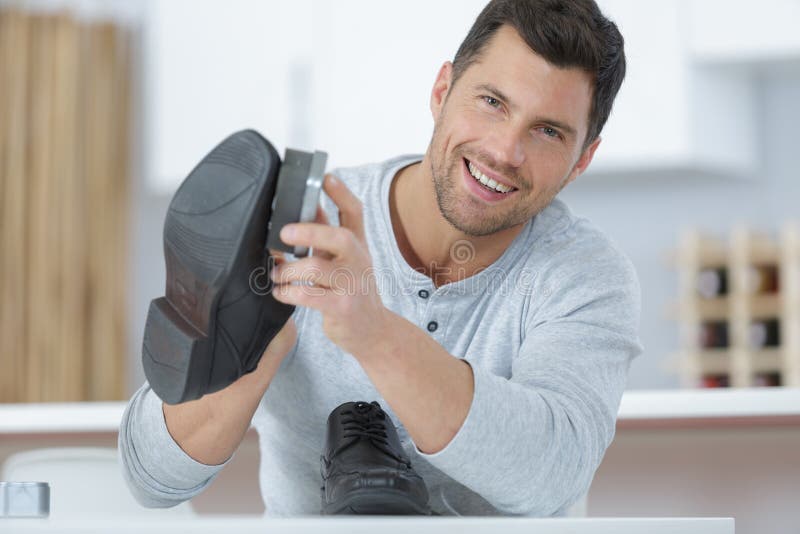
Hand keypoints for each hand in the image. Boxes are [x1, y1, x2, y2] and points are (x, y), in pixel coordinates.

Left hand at [269, 174, 392, 356]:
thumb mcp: (346, 263)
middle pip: (340, 237)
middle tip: (284, 233)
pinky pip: (308, 296)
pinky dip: (288, 293)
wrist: (373, 333)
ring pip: (317, 268)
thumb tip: (306, 210)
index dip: (341, 193)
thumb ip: (328, 240)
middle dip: (309, 230)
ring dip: (288, 270)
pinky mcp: (342, 307)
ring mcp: (352, 285)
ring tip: (277, 274)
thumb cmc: (353, 294)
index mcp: (359, 247)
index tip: (325, 177)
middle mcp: (359, 262)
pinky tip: (280, 293)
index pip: (355, 213)